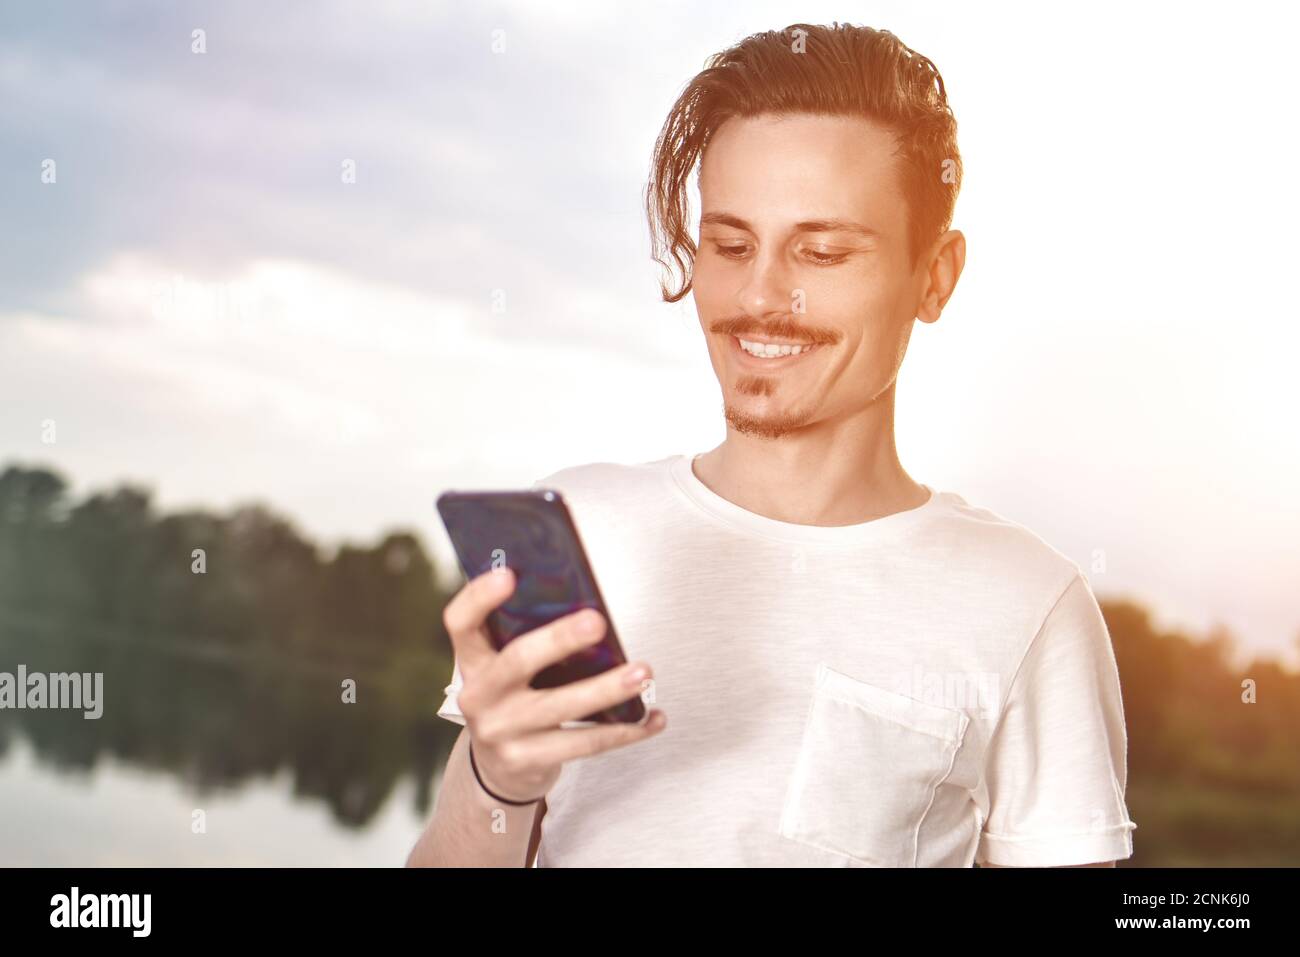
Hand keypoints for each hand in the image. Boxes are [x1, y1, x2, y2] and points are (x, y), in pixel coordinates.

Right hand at [442, 567, 665, 802]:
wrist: (498, 771)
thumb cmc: (514, 700)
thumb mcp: (504, 670)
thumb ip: (527, 638)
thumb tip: (585, 603)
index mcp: (473, 661)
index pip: (460, 622)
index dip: (479, 596)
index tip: (509, 574)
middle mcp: (479, 695)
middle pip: (518, 660)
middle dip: (560, 638)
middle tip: (598, 622)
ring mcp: (500, 732)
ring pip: (560, 706)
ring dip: (607, 688)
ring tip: (643, 671)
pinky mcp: (527, 761)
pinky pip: (584, 744)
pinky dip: (625, 730)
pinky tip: (652, 718)